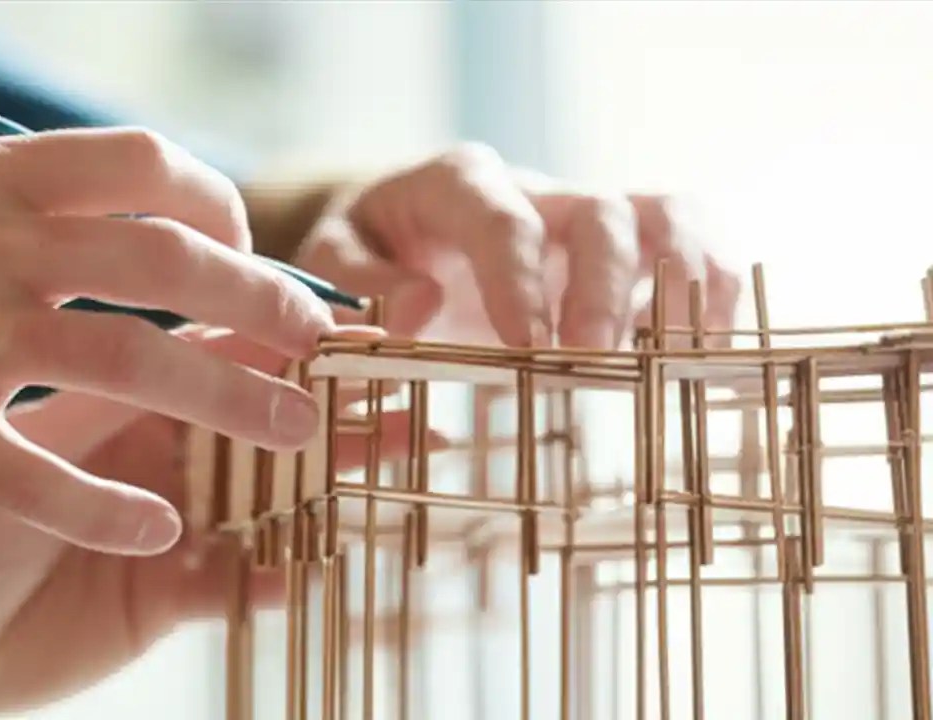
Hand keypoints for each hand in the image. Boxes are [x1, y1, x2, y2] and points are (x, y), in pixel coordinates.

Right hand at [0, 128, 364, 554]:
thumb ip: (7, 188)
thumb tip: (92, 185)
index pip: (144, 168)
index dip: (216, 204)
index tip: (242, 245)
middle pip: (167, 265)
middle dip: (261, 302)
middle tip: (317, 343)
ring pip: (131, 365)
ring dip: (228, 400)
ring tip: (296, 433)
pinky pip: (32, 475)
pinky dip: (104, 508)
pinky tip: (158, 529)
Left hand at [0, 332, 426, 716]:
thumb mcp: (38, 444)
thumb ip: (127, 395)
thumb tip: (226, 345)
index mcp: (125, 395)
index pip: (220, 353)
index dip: (286, 342)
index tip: (353, 333)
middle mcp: (158, 450)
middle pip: (264, 423)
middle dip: (336, 411)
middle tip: (410, 400)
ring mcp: (171, 523)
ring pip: (269, 497)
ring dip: (332, 483)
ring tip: (399, 469)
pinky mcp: (171, 596)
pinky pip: (241, 581)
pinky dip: (277, 574)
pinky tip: (307, 568)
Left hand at [294, 143, 740, 347]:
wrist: (398, 232)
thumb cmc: (369, 249)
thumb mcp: (333, 257)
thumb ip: (357, 281)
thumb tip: (415, 308)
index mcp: (456, 185)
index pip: (500, 217)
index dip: (519, 280)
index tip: (525, 347)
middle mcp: (534, 191)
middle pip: (596, 214)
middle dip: (602, 290)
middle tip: (590, 362)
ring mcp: (584, 217)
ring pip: (661, 213)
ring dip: (681, 277)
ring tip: (677, 349)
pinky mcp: (619, 249)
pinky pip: (685, 244)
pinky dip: (710, 286)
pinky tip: (707, 345)